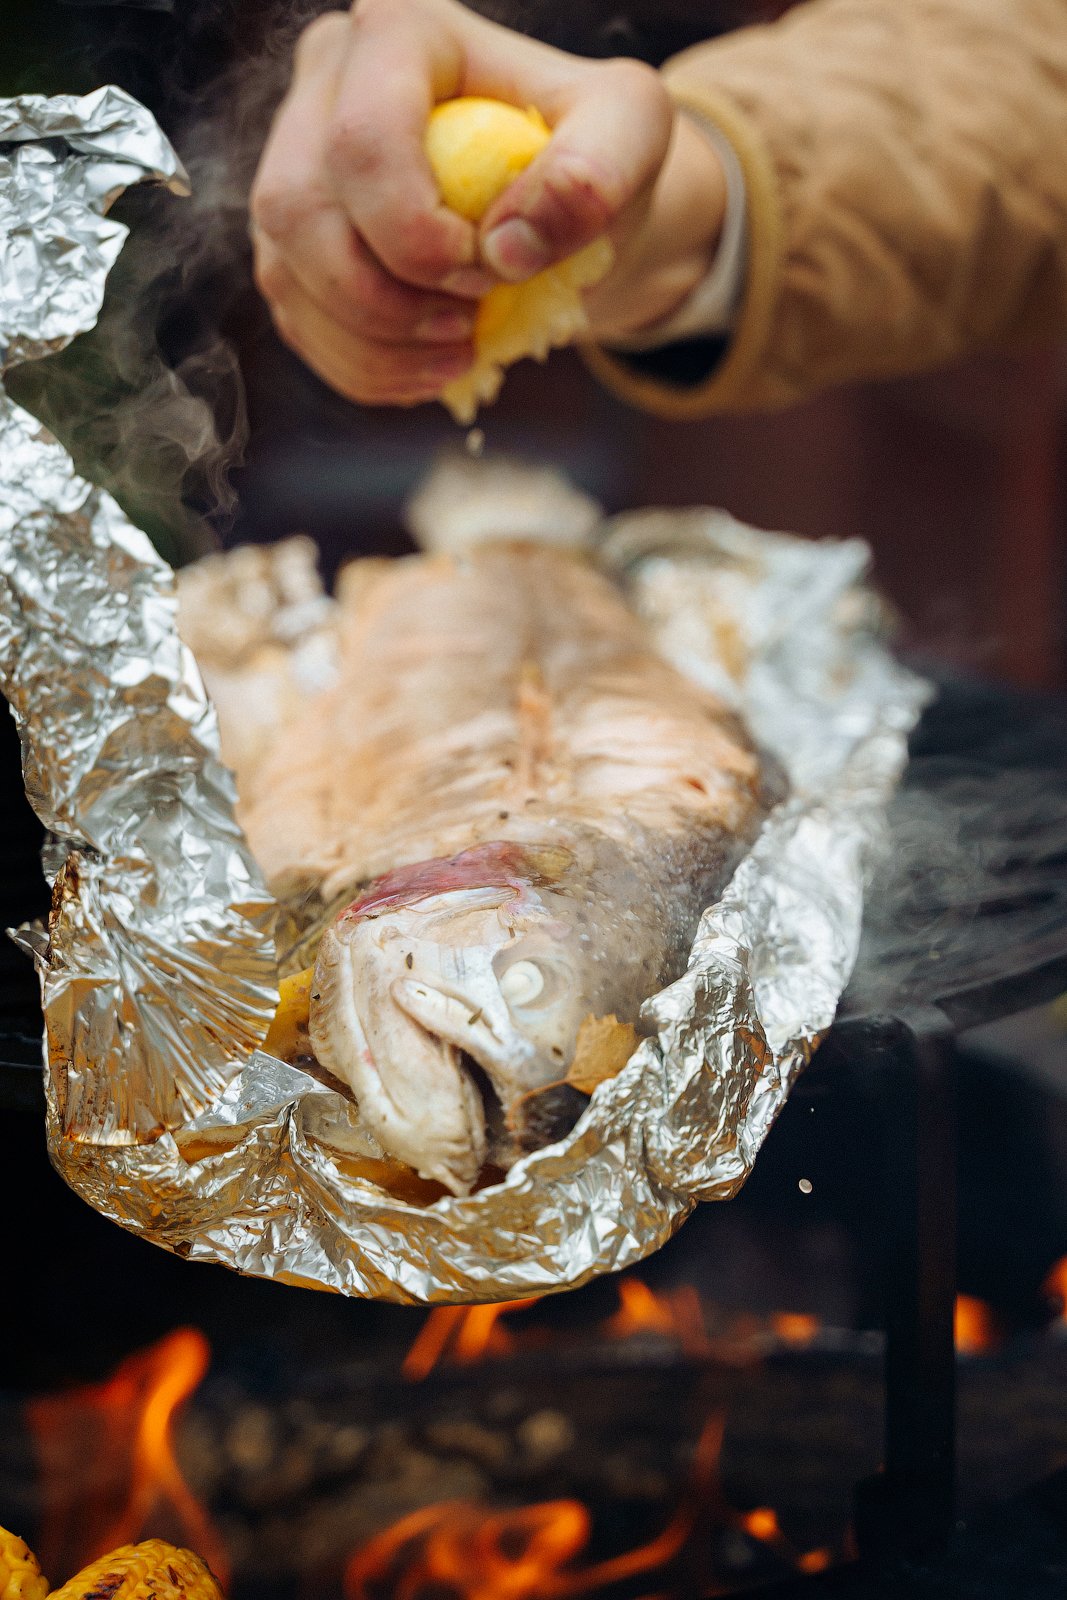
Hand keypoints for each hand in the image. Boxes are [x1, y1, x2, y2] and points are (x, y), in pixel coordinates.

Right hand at [249, 0, 728, 406]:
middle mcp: (325, 86)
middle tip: (468, 324)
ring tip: (458, 354)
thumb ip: (597, 169)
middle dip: (385, 298)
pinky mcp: (293, 243)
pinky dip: (366, 370)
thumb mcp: (632, 134)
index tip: (487, 271)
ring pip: (285, 274)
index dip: (414, 232)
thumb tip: (512, 244)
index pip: (363, 140)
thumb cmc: (590, 153)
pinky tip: (430, 371)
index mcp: (399, 36)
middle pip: (298, 210)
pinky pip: (298, 323)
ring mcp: (294, 166)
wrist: (562, 204)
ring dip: (374, 344)